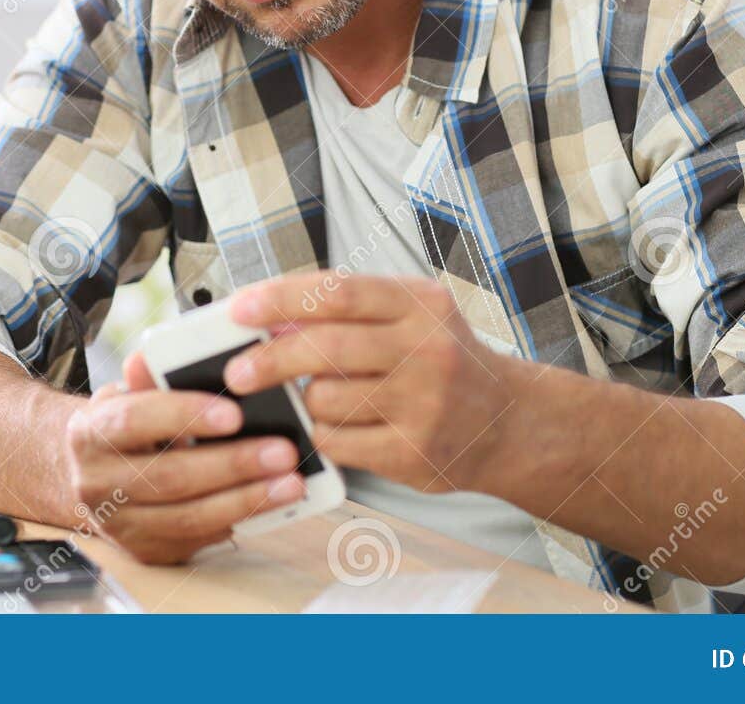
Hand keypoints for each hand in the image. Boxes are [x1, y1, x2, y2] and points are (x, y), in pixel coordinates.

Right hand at [60, 354, 304, 563]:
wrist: (92, 476)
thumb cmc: (123, 427)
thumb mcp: (127, 394)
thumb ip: (149, 376)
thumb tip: (153, 357)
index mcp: (89, 434)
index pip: (134, 421)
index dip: (184, 415)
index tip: (235, 413)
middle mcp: (96, 484)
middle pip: (169, 477)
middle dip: (233, 464)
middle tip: (283, 451)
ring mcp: (120, 525)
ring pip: (188, 516)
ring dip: (246, 500)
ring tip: (290, 483)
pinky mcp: (145, 551)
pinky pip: (197, 539)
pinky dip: (238, 519)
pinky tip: (269, 502)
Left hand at [224, 271, 515, 493]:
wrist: (507, 421)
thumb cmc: (438, 359)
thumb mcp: (408, 315)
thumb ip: (347, 310)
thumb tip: (267, 317)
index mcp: (421, 303)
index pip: (339, 293)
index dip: (280, 299)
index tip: (238, 311)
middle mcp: (428, 349)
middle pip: (326, 348)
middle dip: (270, 359)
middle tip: (237, 373)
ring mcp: (424, 404)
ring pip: (326, 399)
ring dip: (307, 400)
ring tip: (323, 397)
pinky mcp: (414, 452)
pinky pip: (337, 441)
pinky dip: (325, 434)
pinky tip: (342, 427)